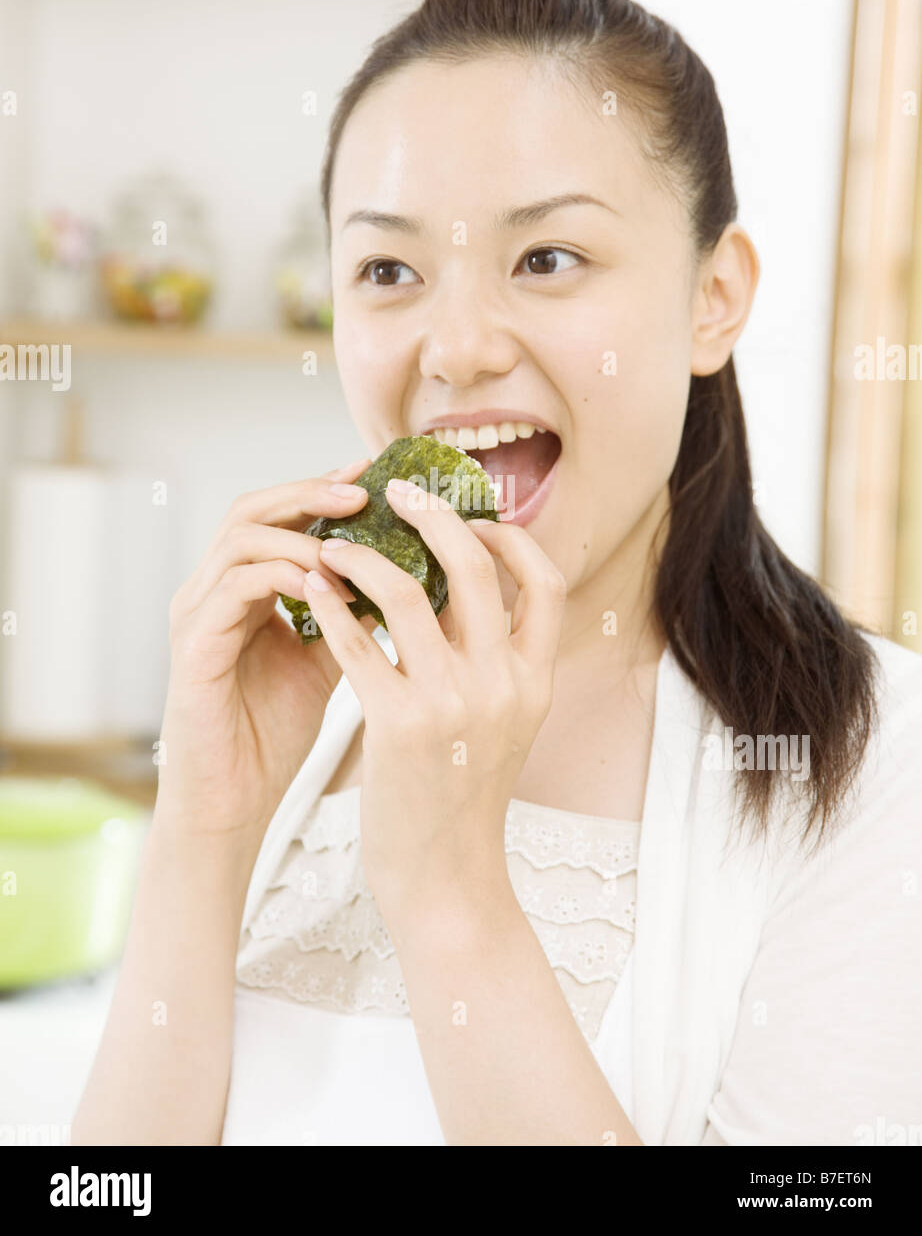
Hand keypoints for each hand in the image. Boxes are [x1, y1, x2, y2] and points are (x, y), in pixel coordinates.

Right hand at [157, 457, 375, 844]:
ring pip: (241, 538)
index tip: (376, 476)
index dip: (323, 490)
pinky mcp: (192, 646)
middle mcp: (212, 590)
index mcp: (242, 587)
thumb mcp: (329, 661)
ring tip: (354, 548)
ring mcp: (196, 614)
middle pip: (252, 508)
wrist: (233, 801)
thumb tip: (414, 577)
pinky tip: (326, 590)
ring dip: (302, 536)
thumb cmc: (274, 733)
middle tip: (364, 491)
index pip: (278, 515)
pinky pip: (234, 587)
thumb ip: (354, 615)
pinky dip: (282, 577)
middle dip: (310, 492)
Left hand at [301, 477, 566, 926]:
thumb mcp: (498, 721)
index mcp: (535, 680)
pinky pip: (359, 644)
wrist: (445, 877)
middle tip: (398, 494)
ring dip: (365, 558)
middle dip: (433, 518)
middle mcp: (504, 684)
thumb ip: (485, 657)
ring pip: (409, 593)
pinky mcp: (398, 727)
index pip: (545, 581)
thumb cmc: (461, 794)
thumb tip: (453, 584)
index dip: (510, 538)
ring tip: (333, 546)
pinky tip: (312, 593)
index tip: (472, 516)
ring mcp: (453, 704)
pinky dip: (331, 608)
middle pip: (476, 568)